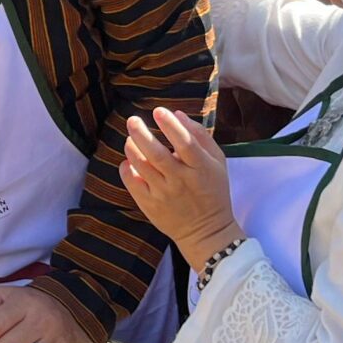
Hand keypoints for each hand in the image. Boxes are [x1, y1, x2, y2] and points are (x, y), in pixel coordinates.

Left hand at [119, 106, 241, 268]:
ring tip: (130, 139)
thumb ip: (200, 136)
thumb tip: (177, 114)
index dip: (170, 125)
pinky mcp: (150, 205)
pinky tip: (128, 161)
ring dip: (132, 148)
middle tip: (132, 120)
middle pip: (157, 154)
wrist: (206, 231)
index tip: (159, 110)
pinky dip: (126, 169)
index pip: (185, 143)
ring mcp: (164, 194)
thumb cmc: (212, 191)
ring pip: (142, 166)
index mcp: (201, 168)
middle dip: (141, 133)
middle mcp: (181, 180)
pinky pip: (132, 183)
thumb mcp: (217, 162)